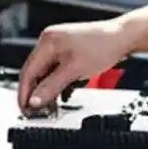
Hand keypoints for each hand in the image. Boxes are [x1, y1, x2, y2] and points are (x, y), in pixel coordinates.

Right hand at [17, 19, 134, 111]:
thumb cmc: (103, 47)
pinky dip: (56, 82)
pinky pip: (55, 69)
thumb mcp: (74, 71)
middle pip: (35, 71)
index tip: (25, 109)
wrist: (123, 37)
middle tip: (35, 111)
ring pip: (45, 71)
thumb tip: (34, 100)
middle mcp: (50, 40)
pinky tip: (59, 93)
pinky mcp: (68, 49)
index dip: (25, 93)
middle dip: (35, 92)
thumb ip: (51, 86)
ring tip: (48, 106)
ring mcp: (59, 44)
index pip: (28, 71)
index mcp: (48, 41)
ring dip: (46, 89)